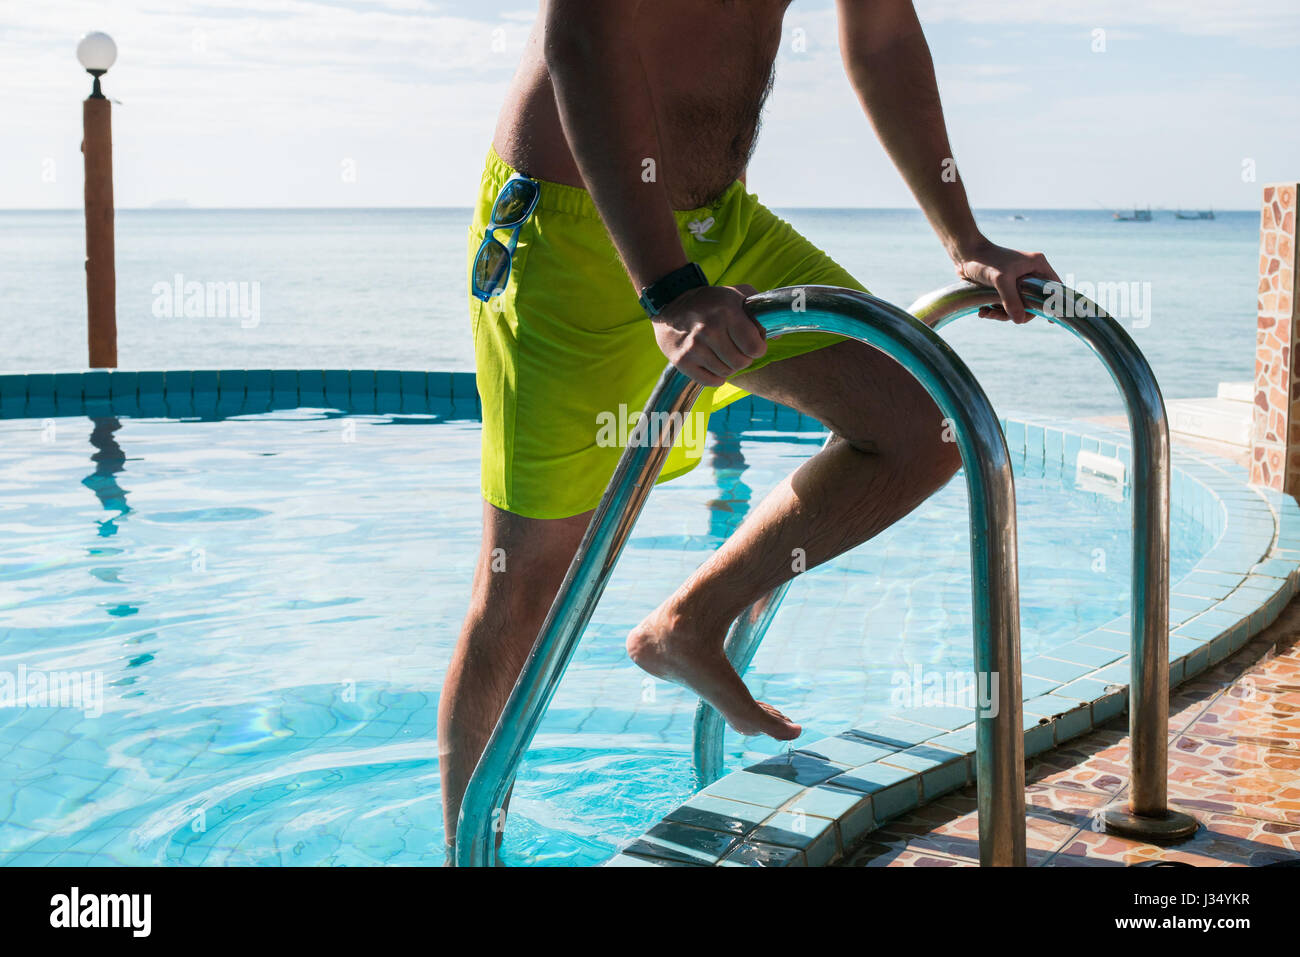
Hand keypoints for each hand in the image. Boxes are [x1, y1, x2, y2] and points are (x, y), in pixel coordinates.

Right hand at [651, 284, 766, 386]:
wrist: (669, 304)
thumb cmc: (710, 301)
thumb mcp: (736, 294)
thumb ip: (760, 311)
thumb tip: (779, 335)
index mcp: (727, 311)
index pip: (755, 348)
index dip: (758, 348)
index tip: (752, 342)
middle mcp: (710, 329)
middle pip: (742, 363)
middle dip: (744, 358)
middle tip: (736, 348)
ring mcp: (694, 346)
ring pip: (727, 373)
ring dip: (728, 366)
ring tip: (721, 352)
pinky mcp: (682, 361)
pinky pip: (710, 381)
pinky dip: (715, 376)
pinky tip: (711, 362)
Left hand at [955, 238, 1060, 323]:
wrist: (965, 254)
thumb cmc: (985, 261)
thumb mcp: (1001, 280)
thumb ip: (1011, 300)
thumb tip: (1020, 321)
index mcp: (1037, 265)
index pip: (1053, 287)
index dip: (1054, 303)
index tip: (1051, 321)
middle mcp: (1030, 273)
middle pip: (1032, 302)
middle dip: (1016, 313)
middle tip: (999, 316)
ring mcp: (1017, 281)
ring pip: (1017, 306)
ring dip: (1001, 314)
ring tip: (986, 313)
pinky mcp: (1004, 287)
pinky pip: (1005, 305)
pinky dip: (994, 310)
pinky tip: (983, 311)